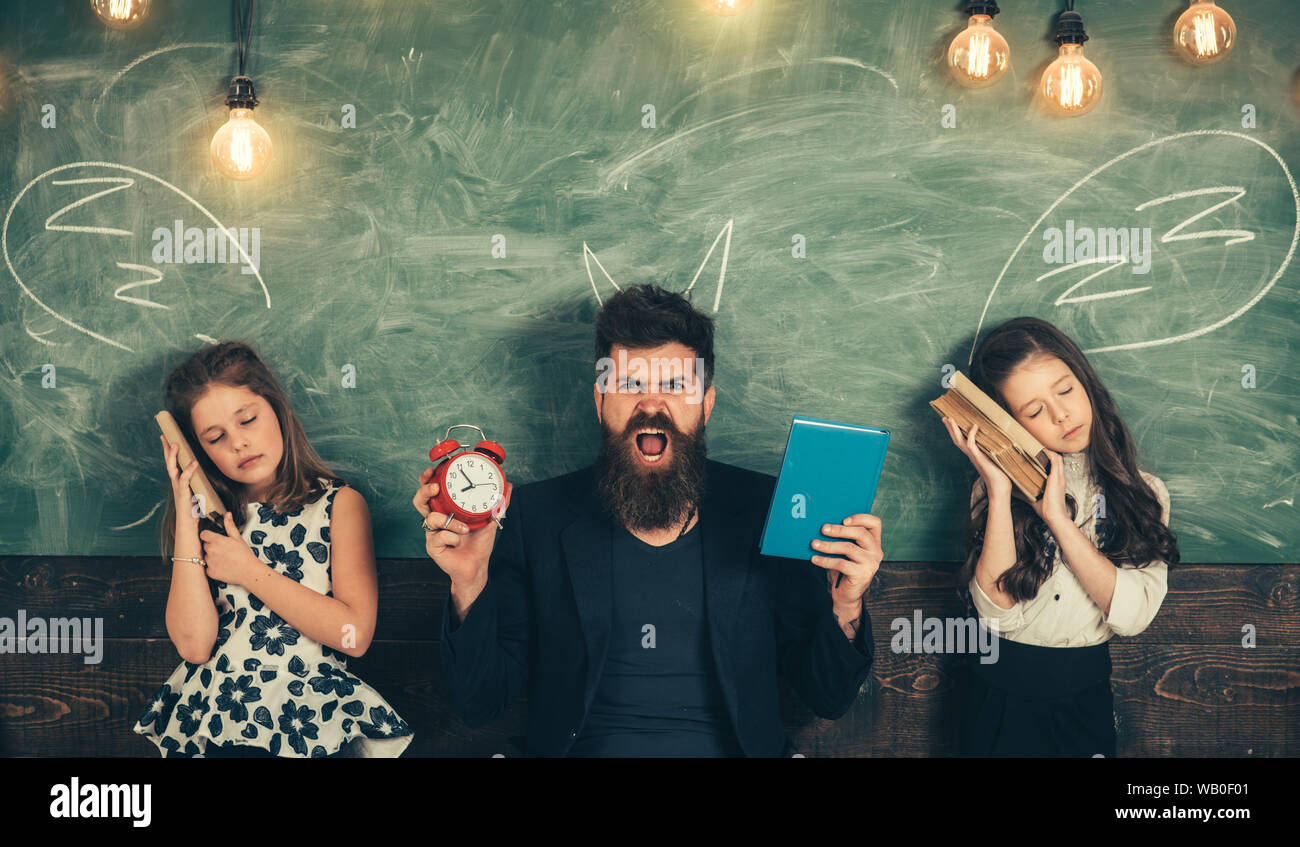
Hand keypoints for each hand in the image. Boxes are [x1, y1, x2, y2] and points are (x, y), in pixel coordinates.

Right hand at [160, 434, 201, 538]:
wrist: (189, 527)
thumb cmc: (193, 512)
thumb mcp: (196, 493)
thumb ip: (197, 484)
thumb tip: (205, 476)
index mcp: (179, 482)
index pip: (173, 464)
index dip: (169, 452)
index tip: (167, 439)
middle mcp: (176, 484)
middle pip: (169, 463)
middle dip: (166, 450)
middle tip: (164, 437)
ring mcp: (178, 488)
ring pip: (173, 469)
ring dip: (173, 456)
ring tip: (174, 444)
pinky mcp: (183, 494)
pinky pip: (185, 479)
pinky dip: (189, 470)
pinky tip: (194, 462)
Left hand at [200, 512, 260, 586]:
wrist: (248, 571)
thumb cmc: (245, 555)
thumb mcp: (238, 538)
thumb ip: (230, 525)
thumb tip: (227, 515)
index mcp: (217, 540)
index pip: (203, 534)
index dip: (208, 535)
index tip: (212, 538)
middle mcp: (211, 550)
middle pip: (205, 545)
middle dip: (212, 546)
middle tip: (223, 549)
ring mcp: (209, 562)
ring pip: (206, 556)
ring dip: (212, 557)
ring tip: (224, 558)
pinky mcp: (210, 572)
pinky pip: (208, 567)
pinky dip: (213, 567)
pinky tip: (223, 566)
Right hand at [413, 466, 511, 588]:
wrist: (477, 565)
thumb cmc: (479, 543)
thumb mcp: (491, 519)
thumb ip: (498, 502)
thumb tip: (509, 485)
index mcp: (447, 508)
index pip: (432, 489)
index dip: (427, 478)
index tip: (432, 470)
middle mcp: (437, 518)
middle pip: (420, 500)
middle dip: (425, 491)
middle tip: (435, 488)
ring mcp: (433, 532)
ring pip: (430, 518)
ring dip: (449, 521)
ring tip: (464, 528)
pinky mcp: (432, 546)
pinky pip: (439, 536)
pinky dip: (453, 537)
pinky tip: (459, 542)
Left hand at [810, 514, 882, 606]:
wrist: (847, 594)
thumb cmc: (844, 568)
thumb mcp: (846, 551)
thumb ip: (843, 538)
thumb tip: (824, 525)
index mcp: (874, 542)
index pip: (875, 523)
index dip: (860, 518)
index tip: (843, 519)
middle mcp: (876, 551)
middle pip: (861, 533)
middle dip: (840, 530)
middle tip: (823, 528)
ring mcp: (870, 564)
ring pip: (849, 548)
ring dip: (828, 545)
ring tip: (814, 544)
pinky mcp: (862, 575)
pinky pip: (841, 563)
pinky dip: (826, 560)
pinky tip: (815, 558)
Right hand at [942, 417, 1011, 498]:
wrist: (1000, 487)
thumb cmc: (1000, 475)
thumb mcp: (995, 460)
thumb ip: (994, 452)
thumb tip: (1003, 443)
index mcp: (973, 454)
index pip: (961, 441)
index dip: (955, 432)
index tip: (950, 422)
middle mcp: (971, 455)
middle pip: (956, 439)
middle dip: (950, 428)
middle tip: (945, 417)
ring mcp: (974, 456)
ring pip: (959, 441)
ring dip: (954, 429)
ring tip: (950, 419)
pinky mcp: (979, 458)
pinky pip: (971, 444)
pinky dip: (971, 434)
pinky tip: (974, 426)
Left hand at [1031, 449, 1070, 526]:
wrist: (1054, 517)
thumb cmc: (1046, 509)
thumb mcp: (1033, 496)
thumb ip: (1024, 490)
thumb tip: (1012, 487)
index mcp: (1055, 480)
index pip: (1052, 464)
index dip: (1044, 456)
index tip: (1033, 451)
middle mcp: (1059, 476)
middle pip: (1055, 457)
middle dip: (1045, 450)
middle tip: (1033, 444)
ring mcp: (1059, 476)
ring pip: (1056, 456)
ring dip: (1047, 449)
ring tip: (1036, 443)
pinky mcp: (1057, 477)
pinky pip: (1055, 460)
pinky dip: (1049, 453)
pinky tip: (1040, 448)